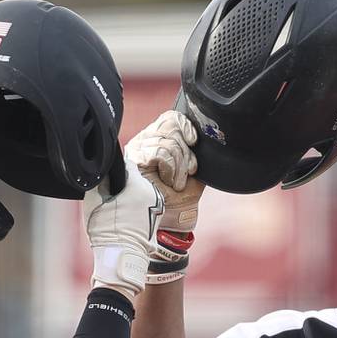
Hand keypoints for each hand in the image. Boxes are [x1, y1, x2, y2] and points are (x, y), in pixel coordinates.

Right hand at [84, 158, 161, 302]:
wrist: (121, 257)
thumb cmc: (107, 231)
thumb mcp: (95, 200)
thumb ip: (100, 180)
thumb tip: (103, 171)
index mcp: (139, 186)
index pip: (127, 164)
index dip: (115, 166)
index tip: (107, 173)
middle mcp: (153, 193)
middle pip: (135, 179)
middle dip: (123, 183)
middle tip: (109, 194)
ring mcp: (158, 206)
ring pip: (141, 192)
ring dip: (131, 195)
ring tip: (117, 207)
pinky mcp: (158, 217)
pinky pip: (146, 205)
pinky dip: (137, 206)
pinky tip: (125, 216)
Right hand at [125, 111, 204, 234]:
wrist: (168, 220)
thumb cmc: (178, 199)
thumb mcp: (193, 172)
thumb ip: (195, 153)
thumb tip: (202, 138)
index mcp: (158, 140)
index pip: (171, 118)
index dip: (185, 126)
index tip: (194, 141)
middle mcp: (145, 141)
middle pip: (171, 126)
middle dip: (186, 152)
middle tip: (186, 173)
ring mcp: (138, 148)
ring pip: (169, 141)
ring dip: (179, 167)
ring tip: (175, 183)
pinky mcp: (135, 158)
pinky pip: (161, 152)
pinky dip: (171, 169)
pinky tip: (167, 181)